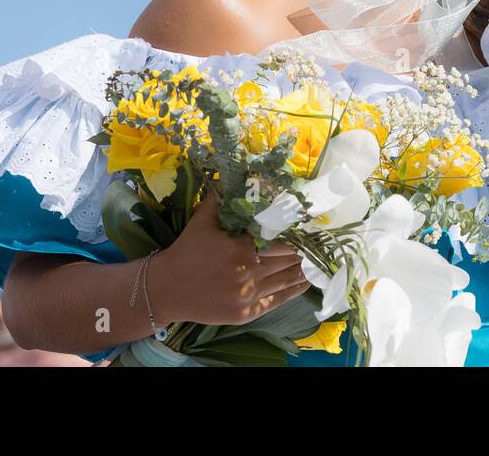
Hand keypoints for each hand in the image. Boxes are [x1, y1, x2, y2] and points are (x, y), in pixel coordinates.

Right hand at [151, 193, 310, 325]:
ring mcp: (248, 295)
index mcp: (240, 247)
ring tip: (319, 260)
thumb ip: (220, 198)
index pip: (277, 236)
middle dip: (303, 249)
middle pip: (286, 258)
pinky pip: (277, 300)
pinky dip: (294, 291)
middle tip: (320, 241)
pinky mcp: (247, 313)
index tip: (309, 224)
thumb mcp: (202, 220)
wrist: (168, 288)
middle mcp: (248, 272)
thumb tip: (234, 175)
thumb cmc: (187, 250)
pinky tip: (306, 282)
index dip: (295, 231)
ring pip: (285, 279)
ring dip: (303, 269)